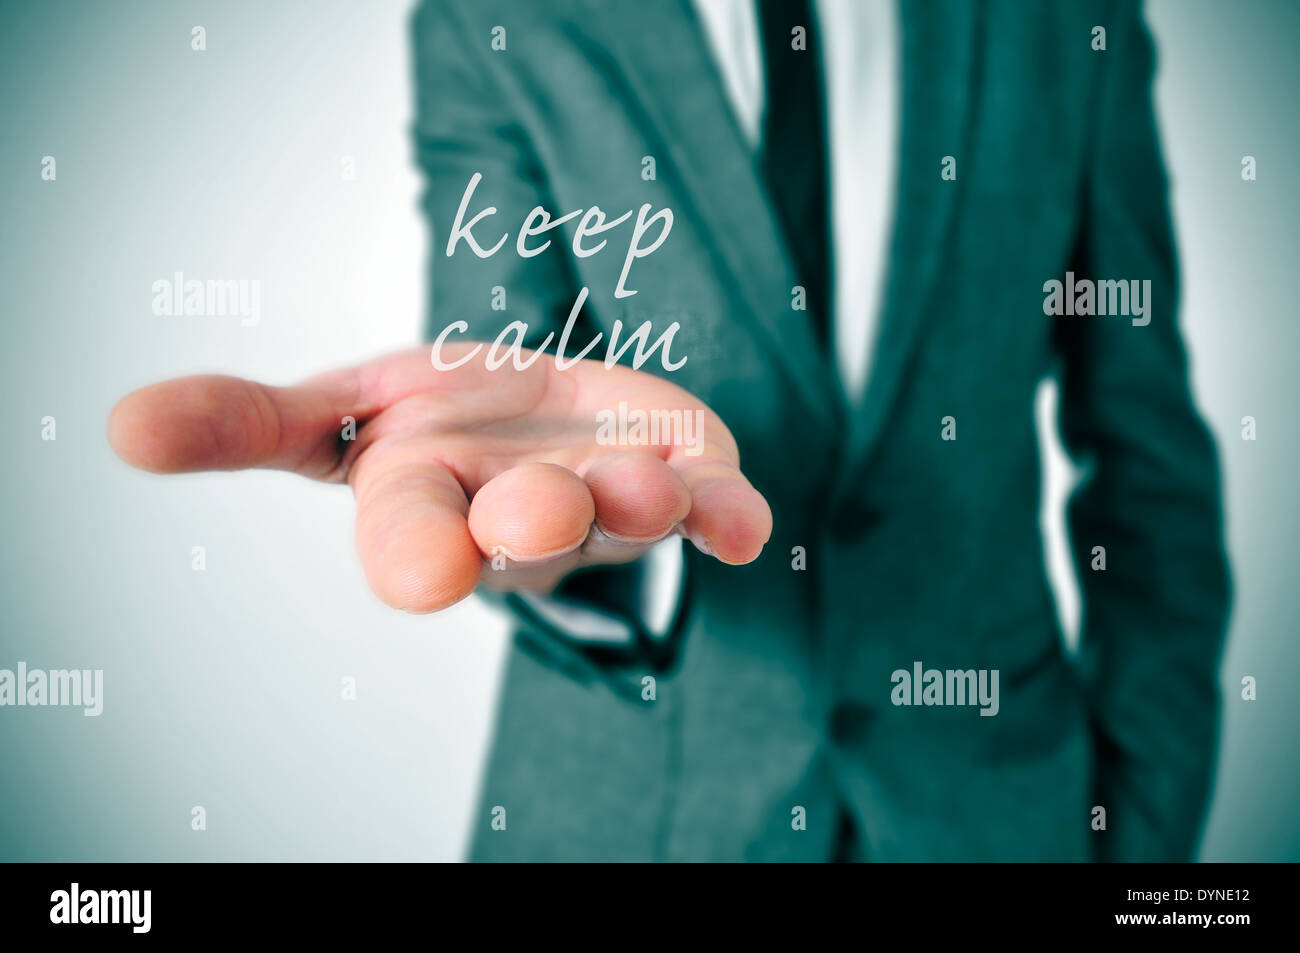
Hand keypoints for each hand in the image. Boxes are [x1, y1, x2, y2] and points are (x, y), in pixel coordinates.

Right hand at [108, 345, 771, 611]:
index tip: (419, 572)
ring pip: (626, 513)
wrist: (552, 431)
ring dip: (637, 502)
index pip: (410, 535)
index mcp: (432, 504)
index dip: (411, 553)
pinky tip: (746, 525)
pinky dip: (731, 514)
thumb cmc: (447, 430)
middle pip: (524, 525)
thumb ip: (246, 422)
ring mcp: (613, 503)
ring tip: (648, 487)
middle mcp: (522, 516)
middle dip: (530, 518)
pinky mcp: (688, 480)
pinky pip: (717, 505)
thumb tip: (120, 425)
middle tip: (533, 510)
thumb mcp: (340, 413)